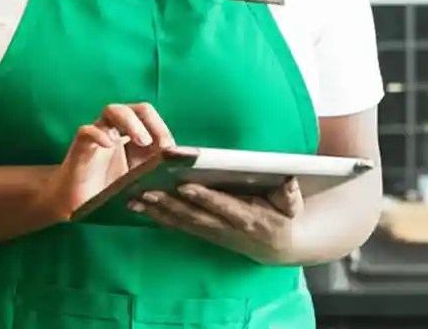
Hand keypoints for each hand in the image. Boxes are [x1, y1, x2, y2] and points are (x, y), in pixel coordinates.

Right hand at [37, 103, 175, 221]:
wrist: (78, 205)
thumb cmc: (109, 190)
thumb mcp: (139, 180)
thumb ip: (155, 170)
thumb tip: (180, 166)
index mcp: (132, 136)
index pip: (150, 118)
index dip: (162, 128)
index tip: (172, 149)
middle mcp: (116, 130)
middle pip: (135, 109)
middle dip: (150, 121)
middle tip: (158, 143)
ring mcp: (98, 136)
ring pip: (112, 110)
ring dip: (130, 122)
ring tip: (142, 140)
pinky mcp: (81, 147)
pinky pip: (87, 131)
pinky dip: (99, 134)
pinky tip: (109, 145)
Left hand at [130, 179, 304, 264]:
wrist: (278, 247)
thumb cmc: (283, 217)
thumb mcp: (292, 205)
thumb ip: (289, 195)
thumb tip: (289, 180)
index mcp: (248, 217)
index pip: (222, 206)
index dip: (204, 198)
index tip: (184, 186)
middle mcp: (226, 227)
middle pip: (194, 216)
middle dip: (169, 204)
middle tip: (147, 192)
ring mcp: (213, 233)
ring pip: (182, 222)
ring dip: (158, 212)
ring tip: (135, 200)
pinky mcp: (204, 234)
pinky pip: (179, 226)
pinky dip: (159, 218)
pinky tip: (140, 208)